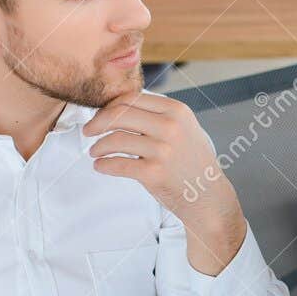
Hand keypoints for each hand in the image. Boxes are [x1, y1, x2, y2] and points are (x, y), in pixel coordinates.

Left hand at [82, 91, 247, 275]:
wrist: (208, 196)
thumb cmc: (191, 163)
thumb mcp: (185, 128)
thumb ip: (157, 115)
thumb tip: (117, 107)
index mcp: (177, 110)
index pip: (131, 98)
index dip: (109, 106)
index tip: (100, 116)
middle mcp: (171, 127)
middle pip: (119, 114)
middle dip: (97, 122)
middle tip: (88, 131)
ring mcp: (163, 150)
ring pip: (115, 140)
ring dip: (98, 146)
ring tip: (95, 153)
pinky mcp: (154, 173)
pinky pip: (117, 164)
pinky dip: (103, 165)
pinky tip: (101, 166)